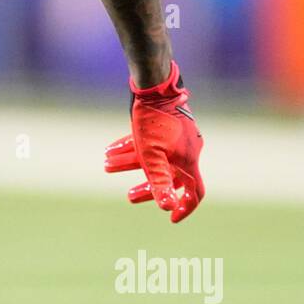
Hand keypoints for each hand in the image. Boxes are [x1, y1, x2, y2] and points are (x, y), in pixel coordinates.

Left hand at [104, 60, 204, 222]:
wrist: (153, 85)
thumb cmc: (153, 121)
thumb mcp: (152, 155)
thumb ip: (159, 181)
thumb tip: (166, 207)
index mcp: (188, 160)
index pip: (195, 192)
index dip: (185, 207)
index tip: (171, 217)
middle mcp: (187, 150)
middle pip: (169, 177)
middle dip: (147, 186)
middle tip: (128, 195)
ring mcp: (178, 137)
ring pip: (154, 157)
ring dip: (131, 164)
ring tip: (108, 165)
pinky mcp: (167, 124)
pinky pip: (150, 143)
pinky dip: (132, 147)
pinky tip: (111, 150)